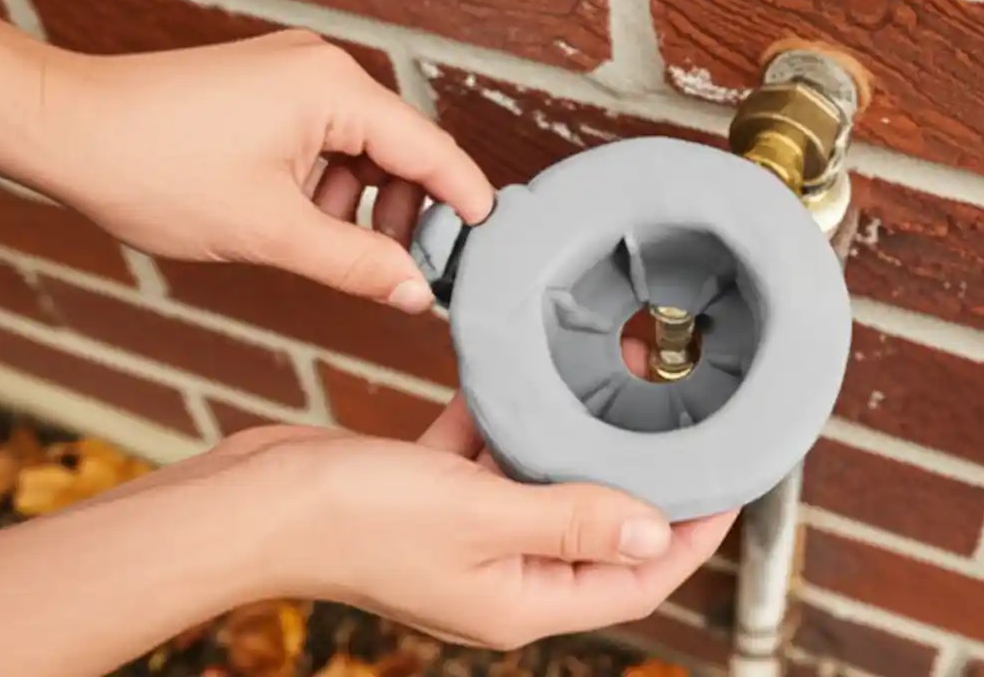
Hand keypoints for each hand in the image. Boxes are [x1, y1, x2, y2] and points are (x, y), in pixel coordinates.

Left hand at [23, 29, 492, 312]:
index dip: (465, 204)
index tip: (490, 248)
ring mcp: (293, 75)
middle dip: (403, 213)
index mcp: (335, 89)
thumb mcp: (271, 231)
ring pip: (361, 150)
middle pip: (400, 149)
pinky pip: (325, 140)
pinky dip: (325, 186)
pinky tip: (296, 219)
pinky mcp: (268, 90)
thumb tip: (416, 293)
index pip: (431, 150)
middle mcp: (323, 70)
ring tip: (322, 244)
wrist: (66, 131)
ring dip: (358, 204)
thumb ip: (357, 264)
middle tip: (394, 268)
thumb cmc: (154, 167)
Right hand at [212, 337, 733, 647]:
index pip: (635, 578)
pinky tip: (514, 384)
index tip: (726, 485)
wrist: (258, 502)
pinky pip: (488, 464)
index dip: (688, 537)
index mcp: (521, 600)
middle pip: (595, 533)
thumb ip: (573, 517)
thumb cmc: (356, 517)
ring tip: (606, 395)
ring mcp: (465, 540)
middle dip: (637, 483)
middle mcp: (500, 578)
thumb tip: (657, 532)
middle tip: (677, 428)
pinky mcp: (433, 502)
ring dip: (569, 447)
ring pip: (542, 491)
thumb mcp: (483, 513)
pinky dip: (503, 428)